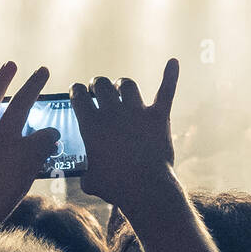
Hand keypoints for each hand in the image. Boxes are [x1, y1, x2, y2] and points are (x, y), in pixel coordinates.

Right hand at [72, 59, 179, 212]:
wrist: (146, 189)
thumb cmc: (115, 187)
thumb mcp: (89, 179)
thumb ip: (84, 168)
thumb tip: (84, 170)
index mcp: (92, 125)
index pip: (79, 97)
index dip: (76, 91)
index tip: (77, 92)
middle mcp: (113, 113)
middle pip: (103, 85)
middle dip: (98, 85)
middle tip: (99, 89)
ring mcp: (137, 112)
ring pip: (128, 85)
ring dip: (123, 84)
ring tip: (122, 87)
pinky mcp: (159, 116)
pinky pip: (166, 90)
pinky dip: (170, 75)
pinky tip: (173, 62)